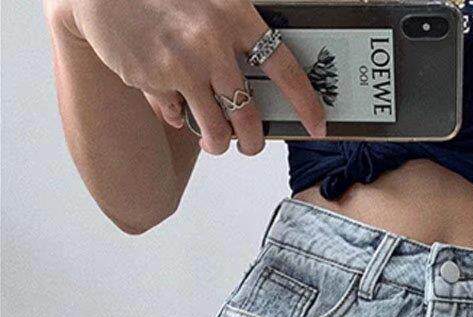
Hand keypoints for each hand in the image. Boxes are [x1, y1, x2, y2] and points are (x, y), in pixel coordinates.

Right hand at [46, 0, 325, 153]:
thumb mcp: (209, 0)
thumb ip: (234, 33)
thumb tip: (256, 80)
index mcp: (234, 15)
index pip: (284, 69)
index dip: (306, 103)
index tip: (318, 125)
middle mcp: (211, 43)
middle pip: (248, 116)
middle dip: (253, 141)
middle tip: (250, 144)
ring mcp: (181, 65)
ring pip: (214, 129)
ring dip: (217, 143)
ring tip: (214, 141)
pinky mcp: (153, 79)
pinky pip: (175, 116)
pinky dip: (175, 115)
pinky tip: (170, 97)